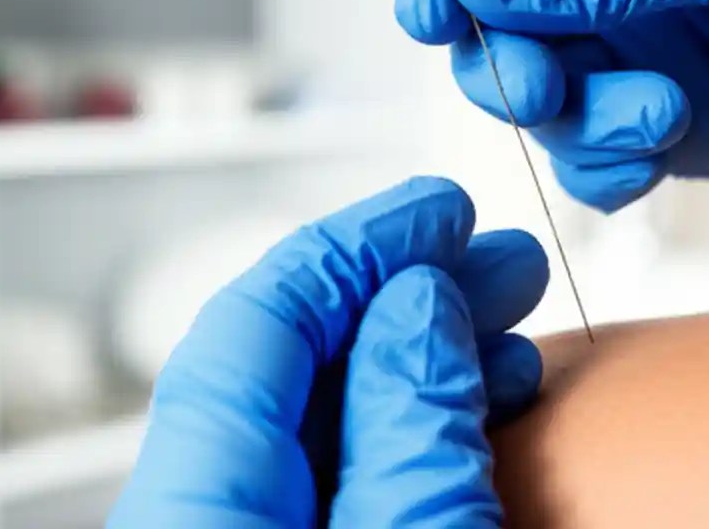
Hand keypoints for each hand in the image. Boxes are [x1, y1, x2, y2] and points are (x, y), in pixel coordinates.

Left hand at [108, 177, 547, 526]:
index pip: (257, 321)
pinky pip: (338, 478)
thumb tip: (420, 303)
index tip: (440, 210)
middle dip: (406, 296)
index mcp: (195, 503)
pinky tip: (479, 415)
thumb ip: (409, 427)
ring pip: (322, 421)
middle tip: (502, 265)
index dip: (355, 247)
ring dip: (421, 363)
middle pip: (291, 365)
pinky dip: (408, 435)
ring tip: (512, 336)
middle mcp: (196, 511)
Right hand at [396, 0, 708, 211]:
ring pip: (537, 93)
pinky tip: (659, 149)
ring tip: (653, 114)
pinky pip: (592, 155)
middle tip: (544, 84)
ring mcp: (647, 45)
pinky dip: (604, 166)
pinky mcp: (674, 124)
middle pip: (493, 11)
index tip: (431, 13)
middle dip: (502, 56)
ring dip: (570, 118)